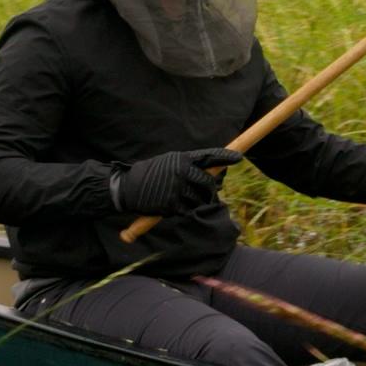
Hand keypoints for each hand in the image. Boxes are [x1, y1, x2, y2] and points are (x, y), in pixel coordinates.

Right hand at [113, 148, 243, 215]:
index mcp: (181, 158)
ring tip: (183, 198)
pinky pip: (188, 209)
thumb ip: (188, 165)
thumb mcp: (168, 163)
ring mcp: (177, 188)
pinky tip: (173, 205)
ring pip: (200, 198)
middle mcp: (181, 171)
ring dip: (197, 201)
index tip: (239, 157)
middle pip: (208, 182)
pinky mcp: (172, 204)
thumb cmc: (149, 175)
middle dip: (209, 189)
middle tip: (206, 192)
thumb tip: (211, 172)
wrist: (126, 189)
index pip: (209, 156)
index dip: (225, 157)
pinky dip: (184, 209)